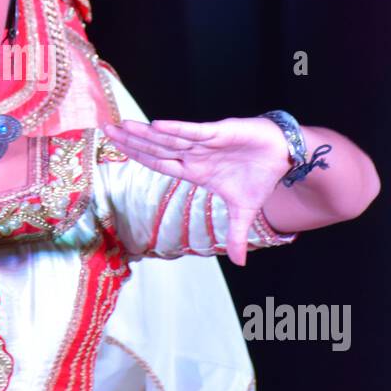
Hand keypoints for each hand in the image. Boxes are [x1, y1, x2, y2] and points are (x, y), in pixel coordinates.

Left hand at [102, 117, 288, 265]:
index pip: (158, 163)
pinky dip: (176, 129)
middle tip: (105, 130)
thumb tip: (239, 264)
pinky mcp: (220, 132)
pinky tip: (155, 125)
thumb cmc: (260, 176)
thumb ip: (236, 235)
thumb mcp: (245, 211)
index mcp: (195, 171)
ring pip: (169, 138)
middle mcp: (194, 154)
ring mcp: (205, 143)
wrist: (284, 154)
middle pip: (156, 148)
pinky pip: (194, 131)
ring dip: (145, 133)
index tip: (115, 148)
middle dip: (131, 140)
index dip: (137, 156)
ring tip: (122, 126)